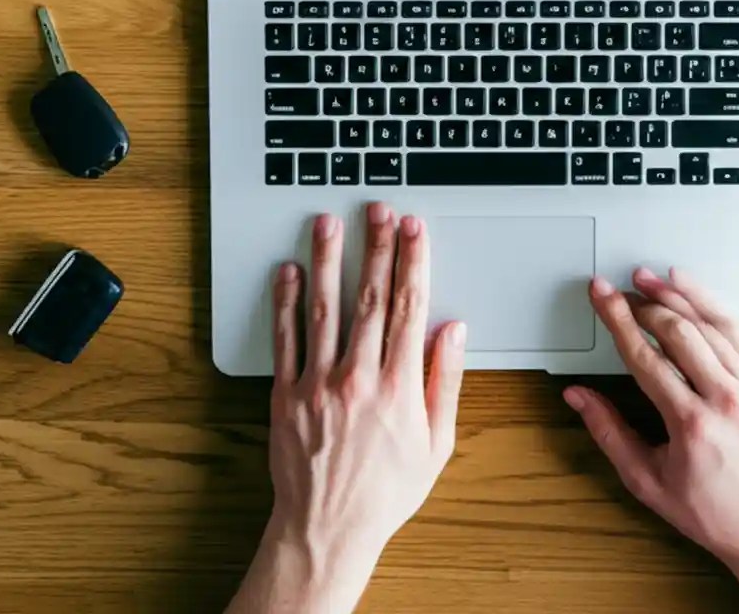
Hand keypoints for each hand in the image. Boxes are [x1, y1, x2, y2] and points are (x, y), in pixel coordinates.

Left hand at [227, 203, 466, 613]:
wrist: (328, 528)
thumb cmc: (386, 491)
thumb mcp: (436, 443)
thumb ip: (444, 382)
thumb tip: (453, 332)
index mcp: (399, 387)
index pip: (409, 309)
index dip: (413, 263)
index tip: (414, 231)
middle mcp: (358, 378)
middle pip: (370, 298)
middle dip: (377, 248)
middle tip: (379, 211)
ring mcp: (317, 384)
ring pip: (324, 309)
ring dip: (328, 261)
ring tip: (329, 224)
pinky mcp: (285, 395)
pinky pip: (285, 340)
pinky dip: (286, 303)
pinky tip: (289, 273)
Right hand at [565, 268, 738, 613]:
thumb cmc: (716, 515)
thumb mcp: (649, 482)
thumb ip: (610, 433)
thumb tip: (579, 397)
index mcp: (690, 424)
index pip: (644, 356)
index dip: (617, 319)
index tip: (602, 294)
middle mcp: (725, 399)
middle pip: (677, 332)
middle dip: (643, 303)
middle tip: (621, 288)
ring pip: (711, 325)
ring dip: (677, 297)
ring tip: (651, 279)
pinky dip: (714, 307)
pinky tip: (695, 293)